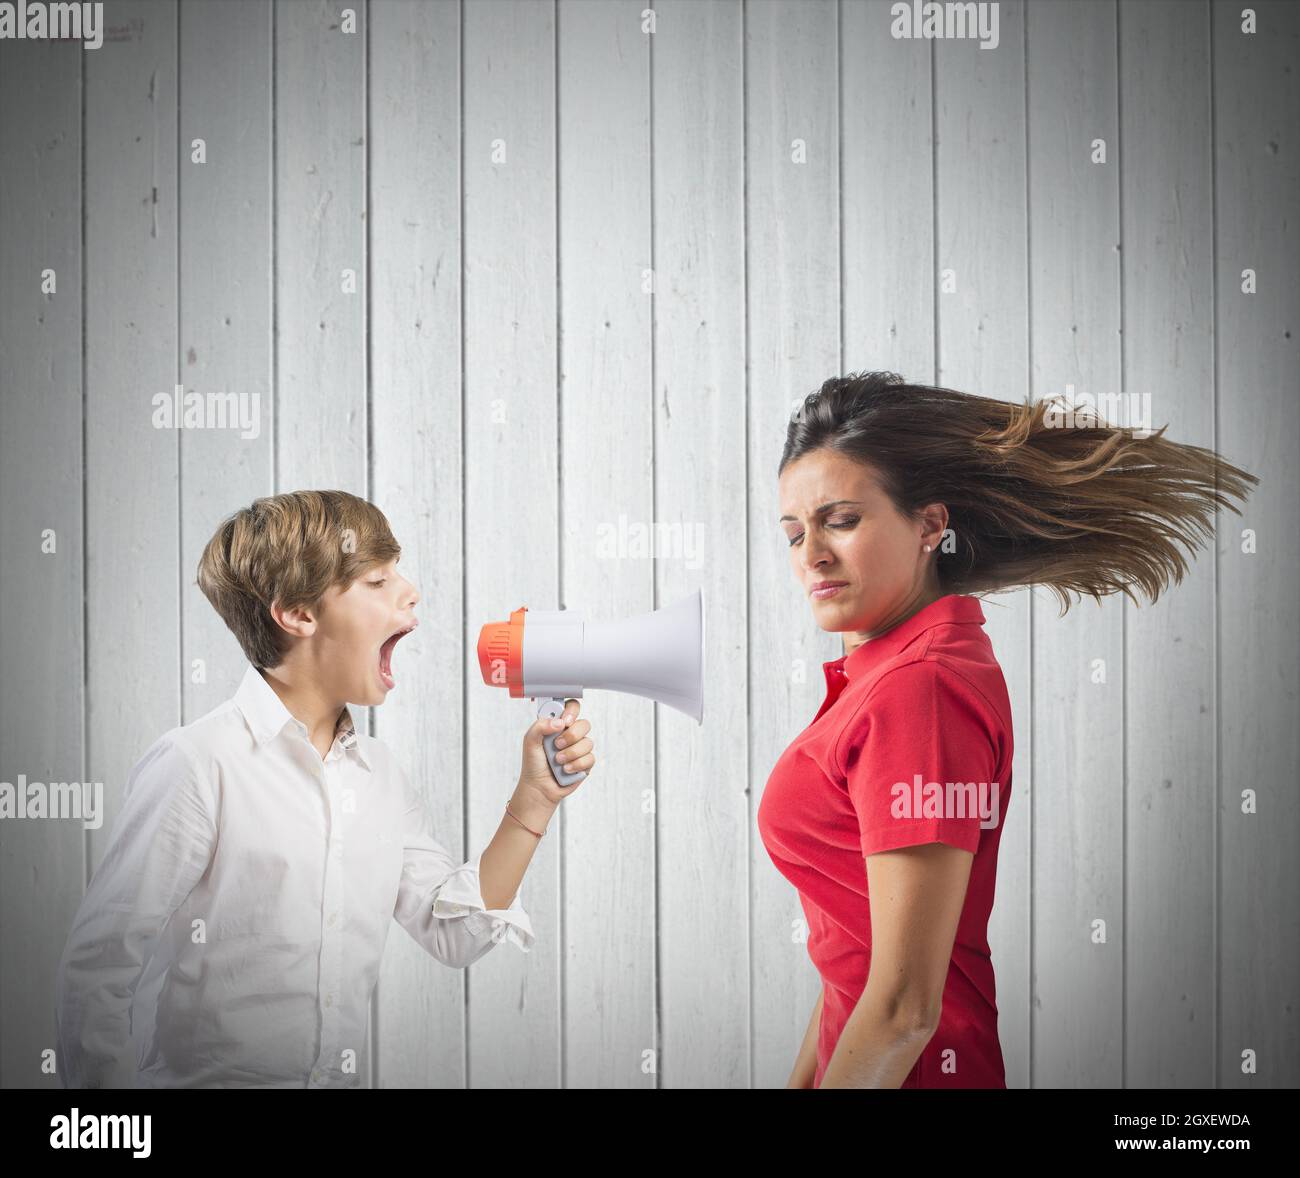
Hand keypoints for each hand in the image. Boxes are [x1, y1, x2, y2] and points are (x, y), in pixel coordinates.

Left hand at [514, 698, 596, 812]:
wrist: (539, 787)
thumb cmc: (534, 763)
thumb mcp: (530, 741)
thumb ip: (540, 726)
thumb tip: (559, 722)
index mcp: (558, 725)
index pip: (572, 708)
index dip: (572, 711)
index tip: (565, 721)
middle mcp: (570, 735)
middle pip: (585, 724)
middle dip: (571, 736)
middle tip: (557, 745)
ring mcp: (579, 748)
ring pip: (588, 742)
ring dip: (571, 753)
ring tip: (558, 760)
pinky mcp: (585, 763)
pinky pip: (590, 758)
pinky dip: (575, 765)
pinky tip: (565, 769)